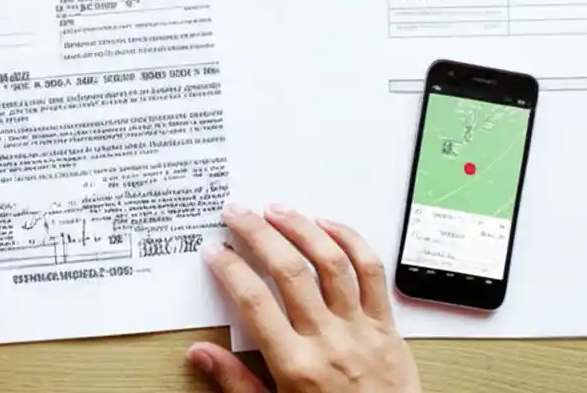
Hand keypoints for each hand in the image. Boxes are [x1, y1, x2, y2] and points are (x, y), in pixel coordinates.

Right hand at [193, 205, 421, 392]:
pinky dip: (351, 242)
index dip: (230, 269)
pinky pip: (372, 272)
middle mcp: (329, 341)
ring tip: (277, 210)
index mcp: (296, 366)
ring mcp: (361, 329)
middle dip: (258, 234)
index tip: (214, 250)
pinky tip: (329, 226)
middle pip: (289, 272)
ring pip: (331, 263)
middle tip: (237, 213)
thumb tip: (199, 352)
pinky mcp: (387, 325)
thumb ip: (236, 382)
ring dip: (301, 229)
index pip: (255, 303)